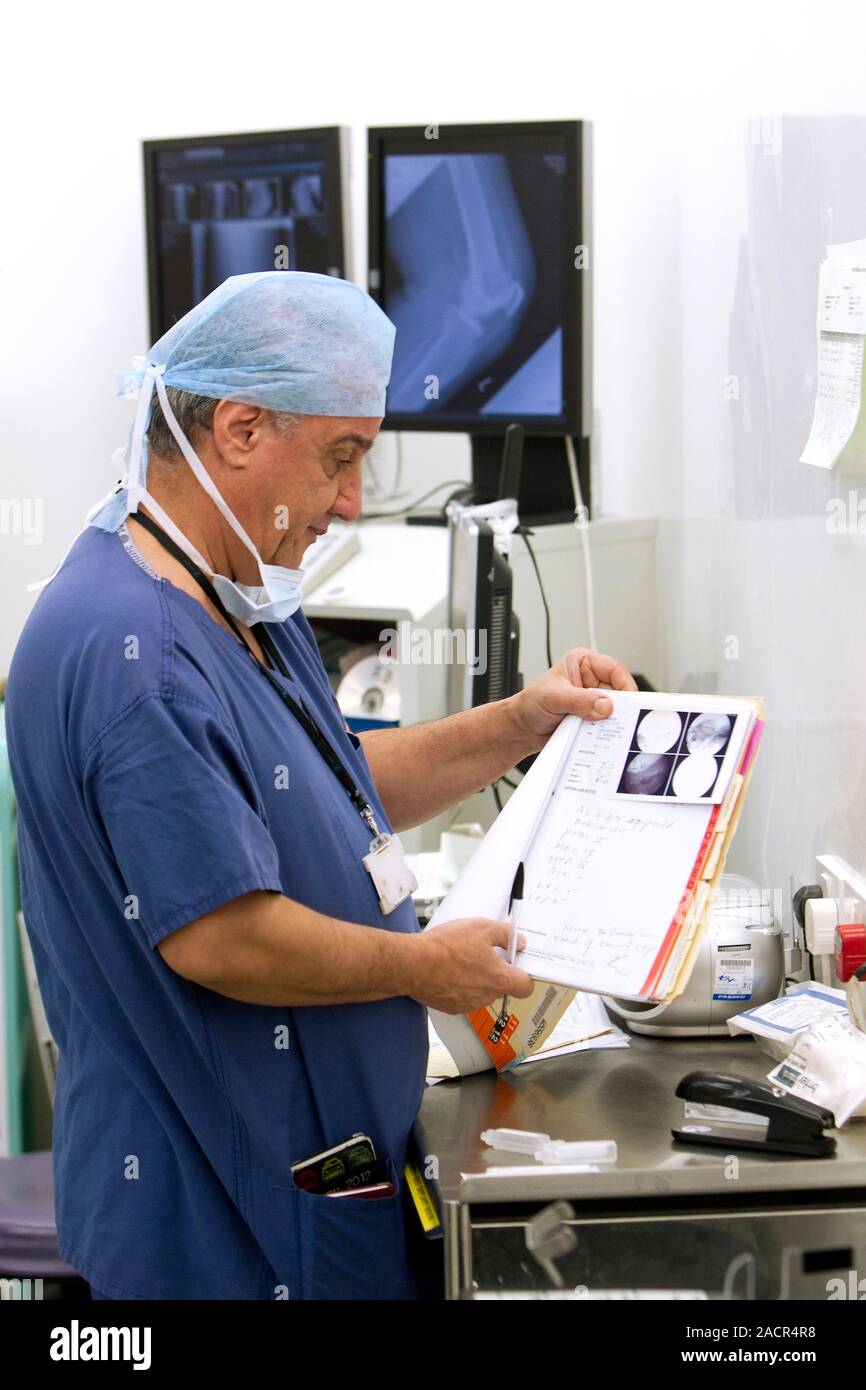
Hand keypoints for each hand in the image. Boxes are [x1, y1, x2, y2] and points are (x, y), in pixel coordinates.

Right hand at [406, 918, 533, 1013]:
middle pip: (501, 986)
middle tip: (481, 952)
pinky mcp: (451, 1007)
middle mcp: (486, 996)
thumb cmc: (446, 946)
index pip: (526, 986)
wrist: (412, 964)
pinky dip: (458, 985)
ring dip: (475, 977)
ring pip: (481, 991)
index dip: (524, 973)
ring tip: (459, 958)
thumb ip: (505, 934)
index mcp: (499, 978)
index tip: (516, 962)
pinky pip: (463, 996)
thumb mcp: (481, 927)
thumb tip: (519, 941)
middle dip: (494, 970)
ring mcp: (468, 1004)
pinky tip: (447, 969)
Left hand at [512, 647, 636, 747]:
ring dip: (612, 720)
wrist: (522, 729)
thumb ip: (579, 700)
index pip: (614, 669)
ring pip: (615, 710)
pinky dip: (605, 731)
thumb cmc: (530, 704)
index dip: (624, 684)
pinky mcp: (592, 717)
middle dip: (620, 706)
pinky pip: (607, 724)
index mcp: (583, 663)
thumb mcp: (553, 698)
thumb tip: (604, 705)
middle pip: (619, 691)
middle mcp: (591, 680)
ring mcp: (593, 700)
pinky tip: (600, 736)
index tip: (629, 701)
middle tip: (622, 719)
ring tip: (607, 730)